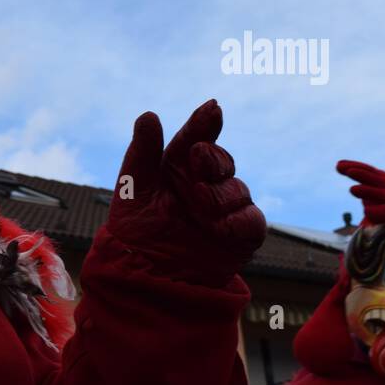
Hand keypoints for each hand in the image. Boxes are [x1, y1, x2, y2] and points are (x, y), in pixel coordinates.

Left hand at [106, 100, 265, 285]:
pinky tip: (217, 227)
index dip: (204, 124)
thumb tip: (149, 114)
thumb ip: (142, 154)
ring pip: (236, 188)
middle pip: (221, 159)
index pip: (195, 140)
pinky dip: (234, 221)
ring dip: (216, 196)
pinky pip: (250, 219)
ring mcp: (227, 208)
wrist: (147, 275)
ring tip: (197, 208)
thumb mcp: (134, 191)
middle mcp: (205, 185)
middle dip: (212, 158)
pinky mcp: (243, 234)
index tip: (212, 109)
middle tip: (198, 160)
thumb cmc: (136, 233)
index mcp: (178, 170)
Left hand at [336, 160, 384, 226]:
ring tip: (352, 189)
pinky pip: (378, 212)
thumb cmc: (384, 205)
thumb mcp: (373, 191)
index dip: (354, 166)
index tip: (338, 164)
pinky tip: (368, 212)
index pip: (369, 170)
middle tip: (348, 171)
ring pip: (378, 194)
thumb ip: (361, 182)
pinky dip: (371, 212)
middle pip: (374, 179)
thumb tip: (339, 166)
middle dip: (361, 174)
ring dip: (366, 191)